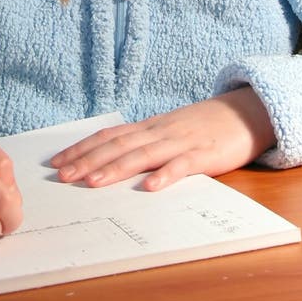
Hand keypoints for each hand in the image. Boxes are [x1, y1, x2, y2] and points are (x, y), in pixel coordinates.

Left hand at [50, 88, 274, 189]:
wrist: (245, 112)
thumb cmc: (204, 126)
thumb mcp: (170, 131)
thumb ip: (145, 144)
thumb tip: (112, 161)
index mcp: (150, 128)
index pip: (109, 136)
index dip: (82, 148)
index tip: (56, 162)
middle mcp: (159, 132)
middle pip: (118, 145)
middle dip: (88, 161)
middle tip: (62, 176)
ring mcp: (181, 141)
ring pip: (143, 155)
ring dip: (115, 168)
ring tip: (92, 182)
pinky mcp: (205, 154)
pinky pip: (183, 165)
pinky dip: (166, 175)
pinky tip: (150, 188)